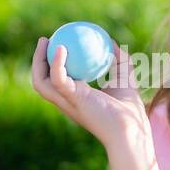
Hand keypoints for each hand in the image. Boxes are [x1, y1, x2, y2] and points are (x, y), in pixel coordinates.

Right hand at [30, 36, 148, 149]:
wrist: (131, 129)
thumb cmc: (129, 110)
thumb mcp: (124, 78)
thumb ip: (119, 61)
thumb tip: (111, 42)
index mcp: (75, 98)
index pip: (55, 80)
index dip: (50, 63)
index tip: (55, 43)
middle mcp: (67, 101)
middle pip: (41, 81)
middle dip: (38, 60)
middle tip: (44, 40)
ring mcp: (68, 102)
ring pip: (41, 82)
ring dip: (38, 61)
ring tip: (45, 41)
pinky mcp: (73, 100)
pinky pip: (58, 80)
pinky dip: (56, 64)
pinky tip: (61, 48)